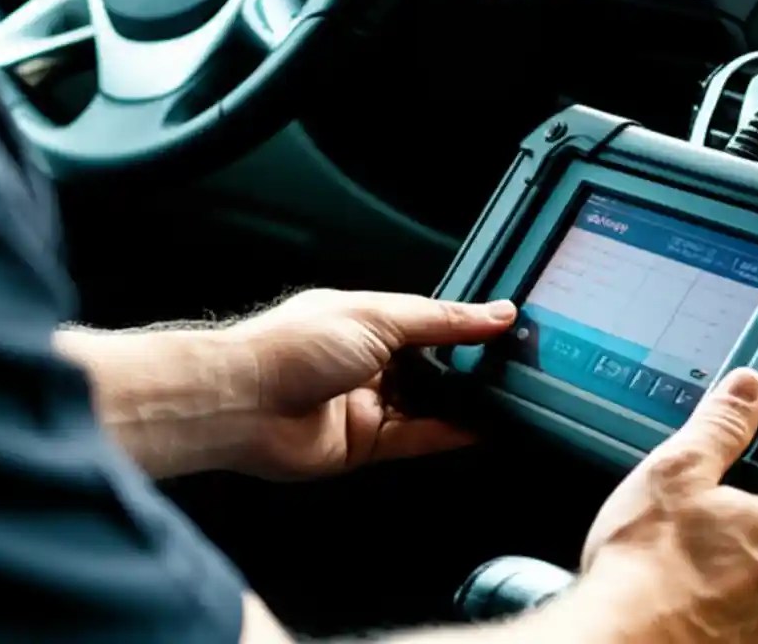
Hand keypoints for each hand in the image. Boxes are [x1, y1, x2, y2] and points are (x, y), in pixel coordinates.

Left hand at [226, 289, 516, 479]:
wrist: (243, 402)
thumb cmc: (293, 347)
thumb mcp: (379, 317)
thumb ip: (441, 320)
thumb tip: (495, 313)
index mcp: (362, 320)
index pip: (426, 323)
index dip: (463, 328)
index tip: (506, 331)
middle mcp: (363, 362)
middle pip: (428, 368)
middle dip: (466, 369)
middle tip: (514, 369)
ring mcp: (362, 404)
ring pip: (425, 406)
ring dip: (462, 404)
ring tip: (508, 400)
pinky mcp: (361, 444)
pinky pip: (414, 439)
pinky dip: (447, 435)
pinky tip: (480, 428)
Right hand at [554, 368, 757, 642]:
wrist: (621, 636)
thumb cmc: (646, 560)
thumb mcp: (678, 469)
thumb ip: (720, 425)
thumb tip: (749, 386)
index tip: (749, 488)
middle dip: (743, 540)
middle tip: (694, 530)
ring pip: (753, 594)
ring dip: (725, 582)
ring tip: (674, 570)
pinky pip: (731, 629)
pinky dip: (708, 617)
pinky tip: (670, 605)